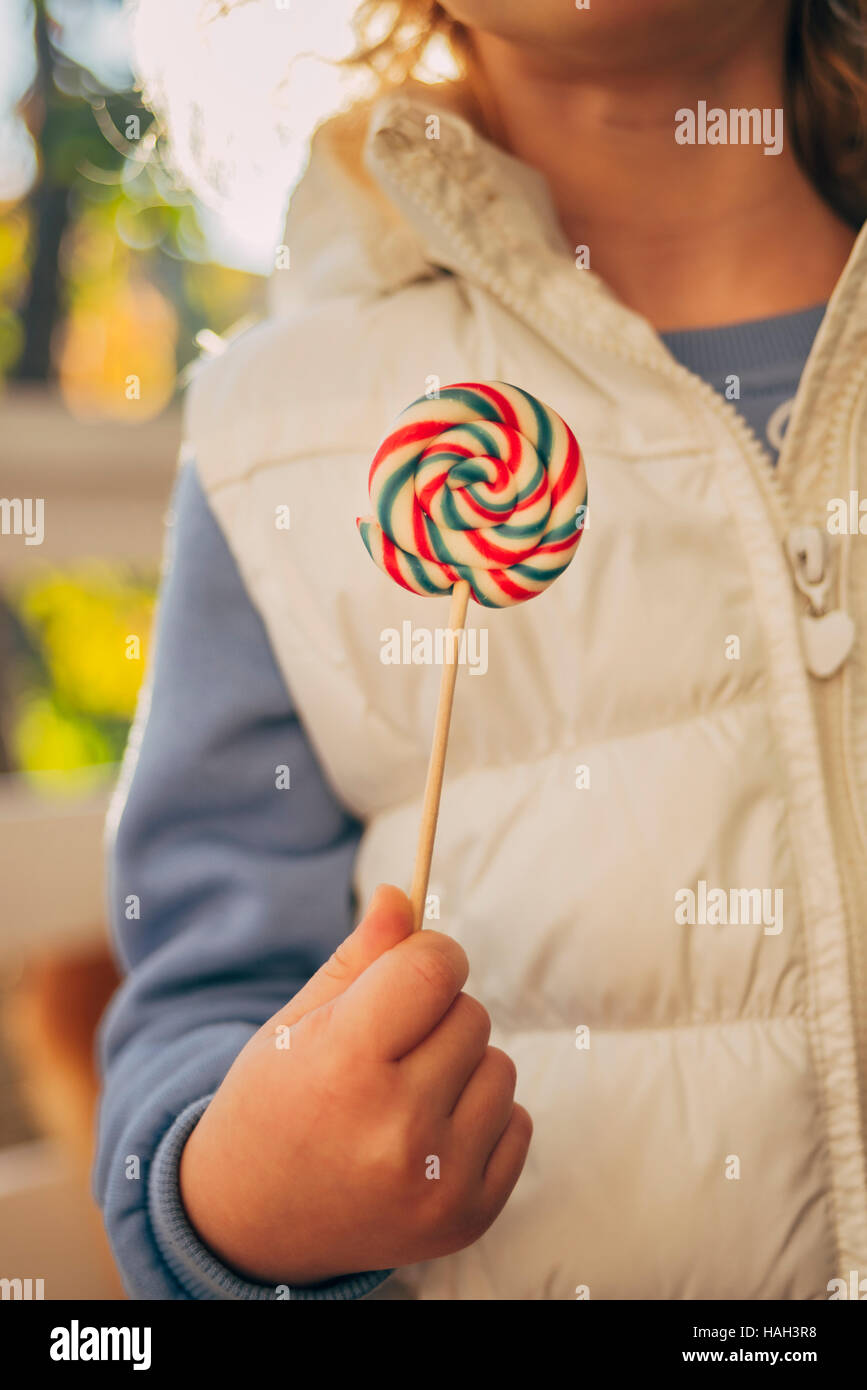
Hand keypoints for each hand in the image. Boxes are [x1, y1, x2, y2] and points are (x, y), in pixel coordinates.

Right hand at [179, 884, 531, 1284]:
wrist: (251, 1224)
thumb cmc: (272, 1104)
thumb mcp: (295, 1023)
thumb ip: (358, 958)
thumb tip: (404, 895)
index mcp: (345, 1066)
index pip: (435, 968)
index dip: (429, 955)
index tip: (410, 970)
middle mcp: (398, 1129)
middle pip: (471, 1014)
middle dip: (437, 1015)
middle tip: (387, 1049)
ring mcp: (438, 1181)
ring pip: (502, 1066)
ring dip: (463, 1067)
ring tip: (405, 1094)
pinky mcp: (468, 1217)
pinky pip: (518, 1123)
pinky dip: (483, 1119)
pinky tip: (428, 1136)